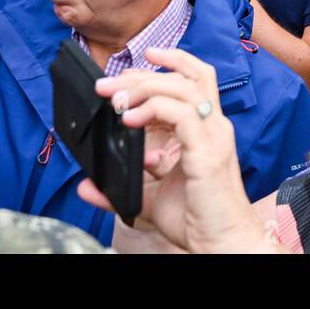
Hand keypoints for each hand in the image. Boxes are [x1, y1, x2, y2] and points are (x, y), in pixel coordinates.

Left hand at [78, 48, 271, 253]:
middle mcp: (214, 126)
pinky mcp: (208, 152)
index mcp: (206, 129)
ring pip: (184, 88)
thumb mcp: (150, 199)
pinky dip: (154, 109)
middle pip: (186, 77)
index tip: (127, 71)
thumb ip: (121, 188)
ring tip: (116, 100)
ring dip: (145, 87)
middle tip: (108, 85)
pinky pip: (183, 115)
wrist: (222, 243)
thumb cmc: (196, 220)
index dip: (165, 65)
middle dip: (142, 74)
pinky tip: (130, 120)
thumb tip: (87, 185)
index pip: (194, 78)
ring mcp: (214, 136)